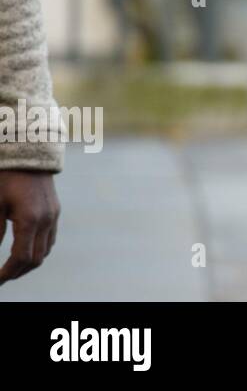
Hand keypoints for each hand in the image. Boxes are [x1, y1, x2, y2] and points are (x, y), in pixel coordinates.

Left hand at [0, 170, 59, 284]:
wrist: (28, 153)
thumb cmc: (6, 178)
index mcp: (30, 219)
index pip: (21, 258)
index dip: (6, 273)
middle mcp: (46, 220)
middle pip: (36, 259)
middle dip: (17, 272)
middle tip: (1, 277)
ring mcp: (53, 216)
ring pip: (45, 251)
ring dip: (29, 263)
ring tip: (12, 267)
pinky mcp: (55, 211)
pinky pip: (50, 239)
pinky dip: (38, 250)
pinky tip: (25, 249)